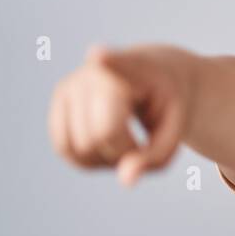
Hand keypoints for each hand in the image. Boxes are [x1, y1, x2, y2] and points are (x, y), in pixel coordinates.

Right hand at [47, 44, 191, 186]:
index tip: (99, 54)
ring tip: (127, 142)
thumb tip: (125, 180)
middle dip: (124, 152)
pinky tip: (107, 146)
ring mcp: (71, 85)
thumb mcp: (176, 130)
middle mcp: (95, 72)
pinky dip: (87, 161)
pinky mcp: (59, 100)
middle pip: (101, 136)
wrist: (154, 77)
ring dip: (105, 160)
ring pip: (79, 148)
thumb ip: (157, 157)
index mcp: (136, 69)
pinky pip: (64, 149)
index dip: (108, 60)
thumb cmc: (167, 104)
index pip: (118, 64)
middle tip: (143, 142)